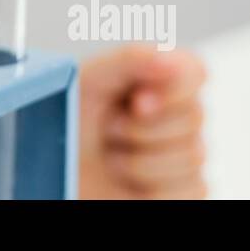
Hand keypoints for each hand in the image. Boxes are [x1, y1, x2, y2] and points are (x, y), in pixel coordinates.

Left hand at [78, 45, 207, 198]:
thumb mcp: (90, 80)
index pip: (195, 72)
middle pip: (195, 116)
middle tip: (108, 129)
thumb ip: (130, 59)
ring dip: (139, 161)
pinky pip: (190, 190)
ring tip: (111, 156)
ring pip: (192, 156)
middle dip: (141, 128)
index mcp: (159, 76)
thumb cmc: (69, 120)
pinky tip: (127, 183)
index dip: (173, 89)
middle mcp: (178, 113)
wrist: (54, 169)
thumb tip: (170, 59)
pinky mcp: (184, 190)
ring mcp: (186, 153)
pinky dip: (151, 190)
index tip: (137, 102)